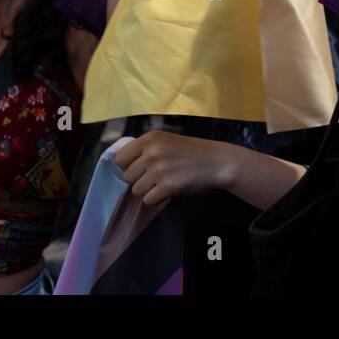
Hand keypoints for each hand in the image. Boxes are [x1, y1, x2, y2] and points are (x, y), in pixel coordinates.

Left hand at [115, 131, 230, 206]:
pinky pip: (148, 200)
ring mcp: (159, 169)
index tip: (141, 169)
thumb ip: (146, 150)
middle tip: (157, 177)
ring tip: (166, 183)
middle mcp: (152, 151)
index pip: (120, 158)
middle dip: (140, 180)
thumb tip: (123, 167)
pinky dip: (158, 199)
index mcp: (150, 138)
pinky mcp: (168, 185)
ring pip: (136, 190)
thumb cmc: (193, 153)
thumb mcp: (167, 141)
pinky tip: (170, 191)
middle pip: (127, 177)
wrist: (218, 162)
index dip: (128, 167)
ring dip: (149, 190)